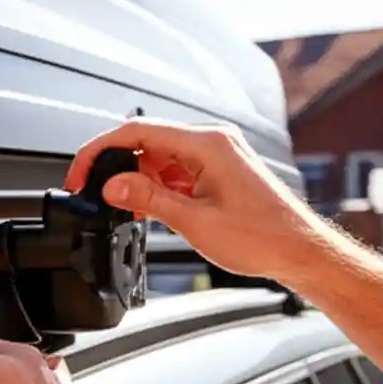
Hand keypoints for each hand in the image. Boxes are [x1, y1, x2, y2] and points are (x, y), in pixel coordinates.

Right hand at [65, 117, 328, 282]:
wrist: (301, 252)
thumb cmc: (264, 237)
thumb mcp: (194, 221)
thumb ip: (148, 199)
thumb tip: (112, 186)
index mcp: (208, 144)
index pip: (137, 132)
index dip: (100, 150)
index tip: (81, 172)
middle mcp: (213, 141)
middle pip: (147, 141)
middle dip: (118, 167)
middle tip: (98, 194)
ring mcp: (218, 154)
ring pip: (160, 157)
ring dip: (141, 180)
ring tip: (134, 210)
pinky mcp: (219, 169)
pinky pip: (177, 169)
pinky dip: (160, 186)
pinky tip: (155, 209)